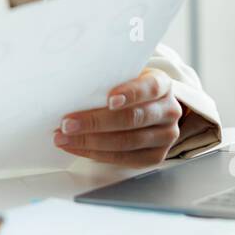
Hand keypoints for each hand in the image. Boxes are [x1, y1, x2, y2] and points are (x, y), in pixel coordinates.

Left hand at [52, 67, 208, 166]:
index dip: (130, 94)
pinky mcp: (155, 156)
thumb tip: (71, 85)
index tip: (109, 99)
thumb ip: (109, 78)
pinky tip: (77, 147)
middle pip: (133, 119)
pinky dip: (96, 154)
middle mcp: (169, 111)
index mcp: (163, 85)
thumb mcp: (126, 75)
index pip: (150, 88)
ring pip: (126, 142)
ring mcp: (165, 136)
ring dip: (90, 141)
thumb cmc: (130, 88)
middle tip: (68, 124)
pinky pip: (124, 159)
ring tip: (64, 138)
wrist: (149, 107)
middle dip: (96, 122)